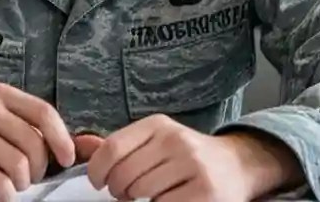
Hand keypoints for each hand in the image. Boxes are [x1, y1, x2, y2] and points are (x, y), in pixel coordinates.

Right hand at [0, 83, 75, 201]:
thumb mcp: (4, 130)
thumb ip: (39, 134)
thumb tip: (86, 145)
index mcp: (1, 95)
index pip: (43, 111)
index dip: (61, 138)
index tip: (67, 159)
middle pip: (33, 142)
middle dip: (39, 169)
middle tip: (31, 178)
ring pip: (18, 163)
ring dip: (22, 183)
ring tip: (14, 185)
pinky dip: (7, 194)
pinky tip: (3, 195)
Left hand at [80, 115, 301, 201]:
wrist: (238, 165)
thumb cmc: (188, 156)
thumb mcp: (156, 141)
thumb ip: (122, 146)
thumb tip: (81, 146)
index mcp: (159, 125)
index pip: (113, 148)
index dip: (98, 171)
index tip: (98, 182)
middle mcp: (177, 140)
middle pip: (125, 175)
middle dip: (119, 191)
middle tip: (126, 195)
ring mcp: (193, 166)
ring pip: (142, 193)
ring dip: (139, 201)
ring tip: (150, 197)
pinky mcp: (206, 192)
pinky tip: (169, 200)